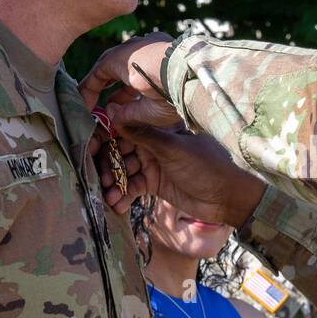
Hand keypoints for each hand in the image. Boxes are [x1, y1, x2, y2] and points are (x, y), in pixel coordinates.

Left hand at [79, 33, 180, 127]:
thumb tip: (112, 115)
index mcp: (161, 63)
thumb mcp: (152, 111)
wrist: (181, 80)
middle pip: (121, 69)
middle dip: (111, 87)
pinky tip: (84, 102)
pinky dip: (90, 87)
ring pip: (108, 68)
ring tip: (87, 105)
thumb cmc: (175, 98)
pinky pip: (98, 73)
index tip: (117, 106)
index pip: (138, 75)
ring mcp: (132, 51)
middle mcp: (146, 52)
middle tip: (104, 104)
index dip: (125, 93)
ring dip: (96, 88)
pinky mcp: (117, 56)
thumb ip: (130, 113)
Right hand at [99, 116, 267, 230]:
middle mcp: (153, 144)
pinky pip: (133, 188)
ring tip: (105, 195)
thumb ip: (143, 134)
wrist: (228, 198)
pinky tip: (116, 205)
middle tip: (95, 177)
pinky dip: (124, 196)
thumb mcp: (173, 149)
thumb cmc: (206, 166)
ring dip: (113, 183)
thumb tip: (113, 112)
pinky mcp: (155, 184)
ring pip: (124, 171)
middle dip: (106, 164)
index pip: (124, 129)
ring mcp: (153, 164)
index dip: (105, 138)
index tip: (88, 148)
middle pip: (119, 151)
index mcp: (159, 128)